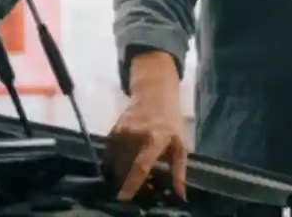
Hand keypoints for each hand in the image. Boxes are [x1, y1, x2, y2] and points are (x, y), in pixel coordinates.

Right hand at [104, 58, 187, 201]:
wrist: (154, 94)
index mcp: (156, 139)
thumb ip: (179, 170)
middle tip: (137, 186)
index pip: (141, 165)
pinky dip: (114, 163)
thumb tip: (180, 193)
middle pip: (125, 167)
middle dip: (128, 181)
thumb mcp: (180, 144)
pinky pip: (110, 154)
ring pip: (116, 162)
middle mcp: (136, 135)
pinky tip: (123, 165)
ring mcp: (122, 131)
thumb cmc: (171, 122)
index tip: (124, 198)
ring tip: (131, 174)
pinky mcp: (114, 130)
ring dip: (121, 173)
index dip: (132, 183)